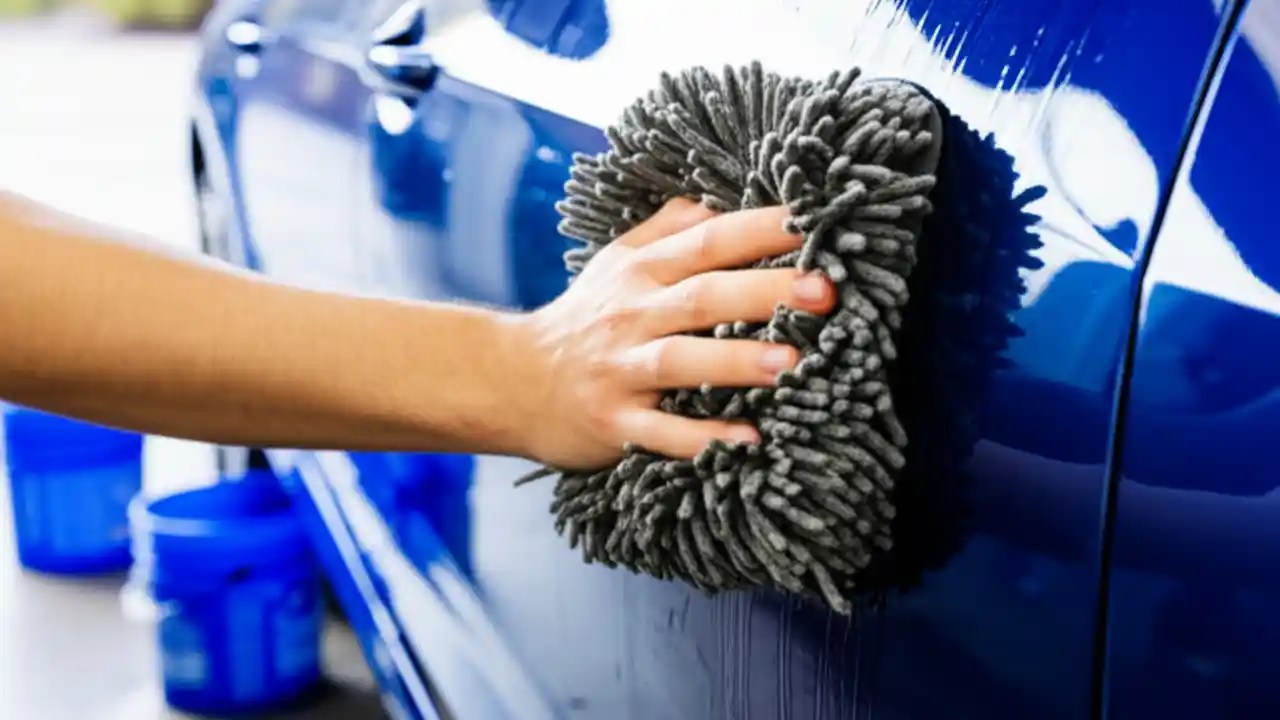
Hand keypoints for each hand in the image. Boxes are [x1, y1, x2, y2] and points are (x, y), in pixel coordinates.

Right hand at [516, 198, 834, 469]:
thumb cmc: (583, 318)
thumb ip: (670, 228)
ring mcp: (620, 369)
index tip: (818, 223)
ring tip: (790, 362)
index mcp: (642, 271)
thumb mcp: (618, 261)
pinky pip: (660, 431)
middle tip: (825, 291)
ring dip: (735, 362)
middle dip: (764, 290)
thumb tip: (722, 198)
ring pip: (680, 360)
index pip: (709, 240)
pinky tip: (746, 442)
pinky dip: (701, 438)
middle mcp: (632, 314)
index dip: (762, 229)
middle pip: (703, 296)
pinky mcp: (612, 421)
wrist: (512, 381)